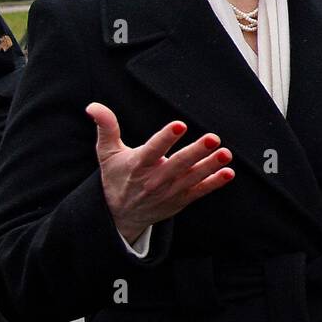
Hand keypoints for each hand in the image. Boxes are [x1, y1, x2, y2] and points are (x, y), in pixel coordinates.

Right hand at [87, 102, 234, 242]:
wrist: (120, 216)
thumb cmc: (116, 178)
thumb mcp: (107, 153)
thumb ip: (105, 127)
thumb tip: (93, 106)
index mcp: (138, 165)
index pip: (153, 150)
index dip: (166, 138)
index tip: (180, 125)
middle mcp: (155, 180)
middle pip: (178, 165)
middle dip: (196, 152)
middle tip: (213, 138)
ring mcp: (169, 192)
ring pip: (192, 178)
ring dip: (210, 166)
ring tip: (225, 154)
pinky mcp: (180, 200)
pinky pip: (199, 192)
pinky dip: (214, 183)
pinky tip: (228, 173)